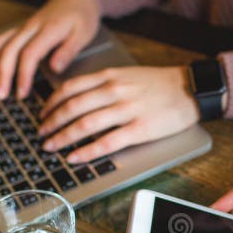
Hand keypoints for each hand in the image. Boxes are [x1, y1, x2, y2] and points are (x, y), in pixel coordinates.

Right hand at [0, 0, 99, 98]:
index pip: (30, 54)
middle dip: (3, 74)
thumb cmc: (81, 18)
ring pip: (1, 43)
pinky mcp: (20, 30)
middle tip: (2, 95)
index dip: (23, 75)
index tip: (22, 93)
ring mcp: (24, 28)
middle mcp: (32, 27)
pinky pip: (1, 40)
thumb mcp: (83, 34)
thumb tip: (55, 68)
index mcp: (48, 30)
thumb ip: (68, 52)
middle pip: (10, 49)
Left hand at [38, 66, 199, 163]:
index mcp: (110, 76)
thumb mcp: (127, 75)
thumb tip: (78, 98)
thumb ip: (104, 84)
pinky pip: (106, 143)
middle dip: (51, 124)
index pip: (70, 88)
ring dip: (62, 138)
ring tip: (50, 147)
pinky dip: (86, 152)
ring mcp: (126, 110)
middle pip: (72, 108)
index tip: (42, 115)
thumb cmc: (160, 84)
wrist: (191, 89)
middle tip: (40, 135)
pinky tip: (74, 157)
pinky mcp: (139, 129)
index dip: (51, 104)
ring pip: (84, 125)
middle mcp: (114, 91)